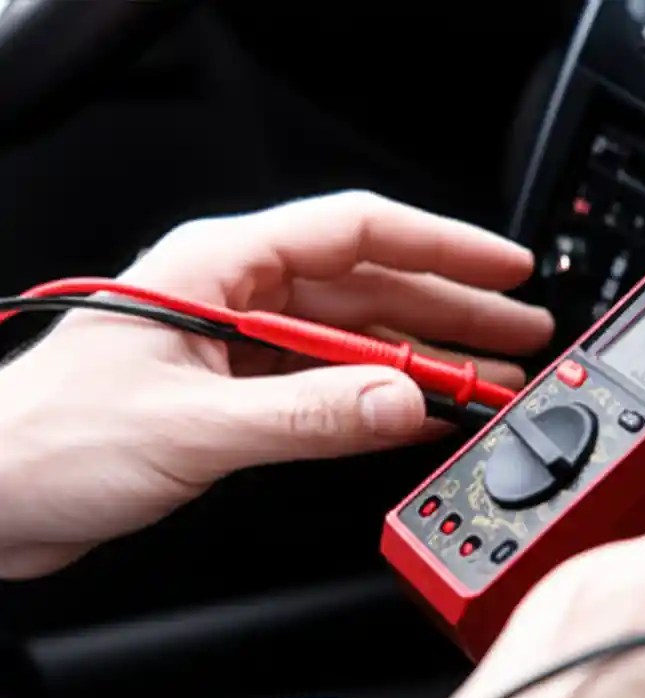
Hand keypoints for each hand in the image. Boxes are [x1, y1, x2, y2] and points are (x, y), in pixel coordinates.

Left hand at [0, 190, 551, 578]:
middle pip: (370, 287)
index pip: (354, 232)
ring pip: (358, 339)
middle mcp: (237, 295)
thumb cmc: (47, 441)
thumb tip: (402, 402)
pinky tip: (422, 412)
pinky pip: (333, 385)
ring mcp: (242, 345)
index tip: (503, 266)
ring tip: (491, 374)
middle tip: (521, 328)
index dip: (440, 245)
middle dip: (450, 308)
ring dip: (425, 359)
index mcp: (219, 267)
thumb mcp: (191, 426)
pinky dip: (382, 400)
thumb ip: (307, 416)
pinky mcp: (241, 393)